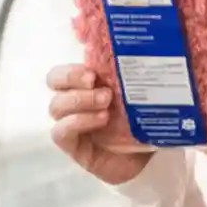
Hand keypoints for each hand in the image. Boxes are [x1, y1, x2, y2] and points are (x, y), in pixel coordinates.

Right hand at [46, 64, 150, 184]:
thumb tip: (142, 48)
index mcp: (87, 85)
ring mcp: (72, 124)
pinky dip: (78, 121)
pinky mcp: (74, 146)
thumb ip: (133, 73)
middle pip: (54, 82)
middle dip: (71, 77)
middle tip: (94, 81)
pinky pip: (61, 132)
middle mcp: (75, 102)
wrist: (151, 158)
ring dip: (79, 100)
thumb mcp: (139, 93)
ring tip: (106, 101)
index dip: (71, 68)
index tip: (92, 71)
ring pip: (56, 106)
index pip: (64, 70)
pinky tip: (101, 119)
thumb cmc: (144, 120)